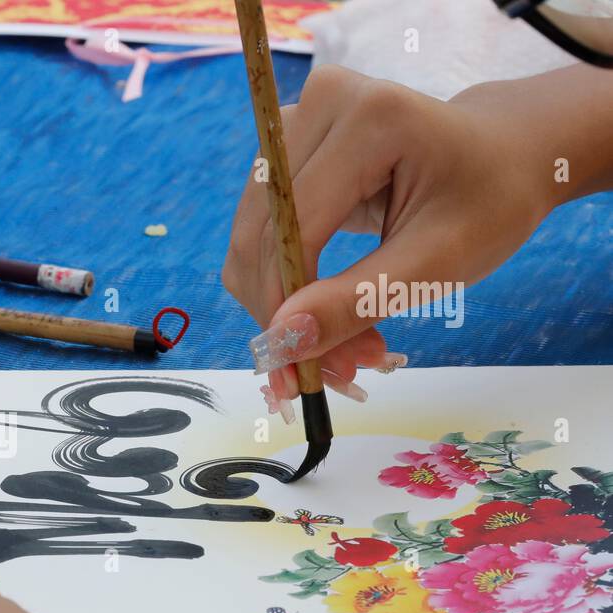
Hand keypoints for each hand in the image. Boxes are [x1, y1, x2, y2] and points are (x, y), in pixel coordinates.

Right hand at [223, 65, 556, 414]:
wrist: (502, 157)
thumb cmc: (487, 201)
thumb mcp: (438, 261)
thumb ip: (356, 300)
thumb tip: (281, 341)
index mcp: (369, 117)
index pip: (295, 224)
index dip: (288, 301)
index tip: (302, 372)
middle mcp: (318, 103)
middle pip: (260, 233)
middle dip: (284, 311)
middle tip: (330, 371)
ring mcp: (293, 122)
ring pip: (248, 239)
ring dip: (278, 304)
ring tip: (335, 347)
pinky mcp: (282, 149)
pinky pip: (255, 233)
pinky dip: (279, 285)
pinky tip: (320, 312)